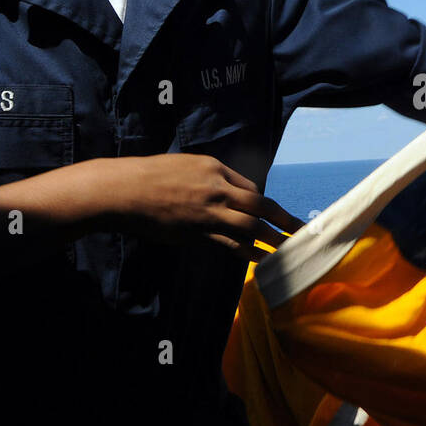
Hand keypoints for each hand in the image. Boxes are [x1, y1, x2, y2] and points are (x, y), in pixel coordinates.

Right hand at [94, 154, 304, 260]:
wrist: (124, 190)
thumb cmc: (148, 176)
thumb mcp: (184, 166)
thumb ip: (205, 178)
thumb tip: (220, 192)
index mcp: (214, 168)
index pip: (249, 187)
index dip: (262, 203)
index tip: (271, 215)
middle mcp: (217, 188)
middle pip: (260, 205)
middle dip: (284, 218)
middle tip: (301, 229)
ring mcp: (209, 212)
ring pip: (250, 226)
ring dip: (272, 240)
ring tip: (288, 250)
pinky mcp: (197, 232)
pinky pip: (230, 244)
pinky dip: (248, 252)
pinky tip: (259, 260)